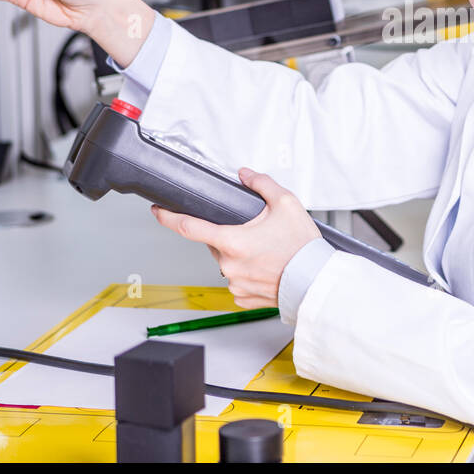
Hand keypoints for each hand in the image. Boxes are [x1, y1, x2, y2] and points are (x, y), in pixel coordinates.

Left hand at [151, 168, 320, 308]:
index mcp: (232, 240)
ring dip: (240, 256)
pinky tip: (266, 270)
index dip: (168, 217)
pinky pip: (237, 281)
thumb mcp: (286, 204)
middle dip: (231, 236)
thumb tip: (245, 175)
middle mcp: (228, 264)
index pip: (189, 227)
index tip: (158, 211)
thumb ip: (261, 184)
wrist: (316, 281)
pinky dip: (247, 274)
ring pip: (227, 263)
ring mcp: (234, 283)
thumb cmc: (302, 248)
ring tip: (267, 254)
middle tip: (257, 236)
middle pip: (216, 243)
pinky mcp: (242, 298)